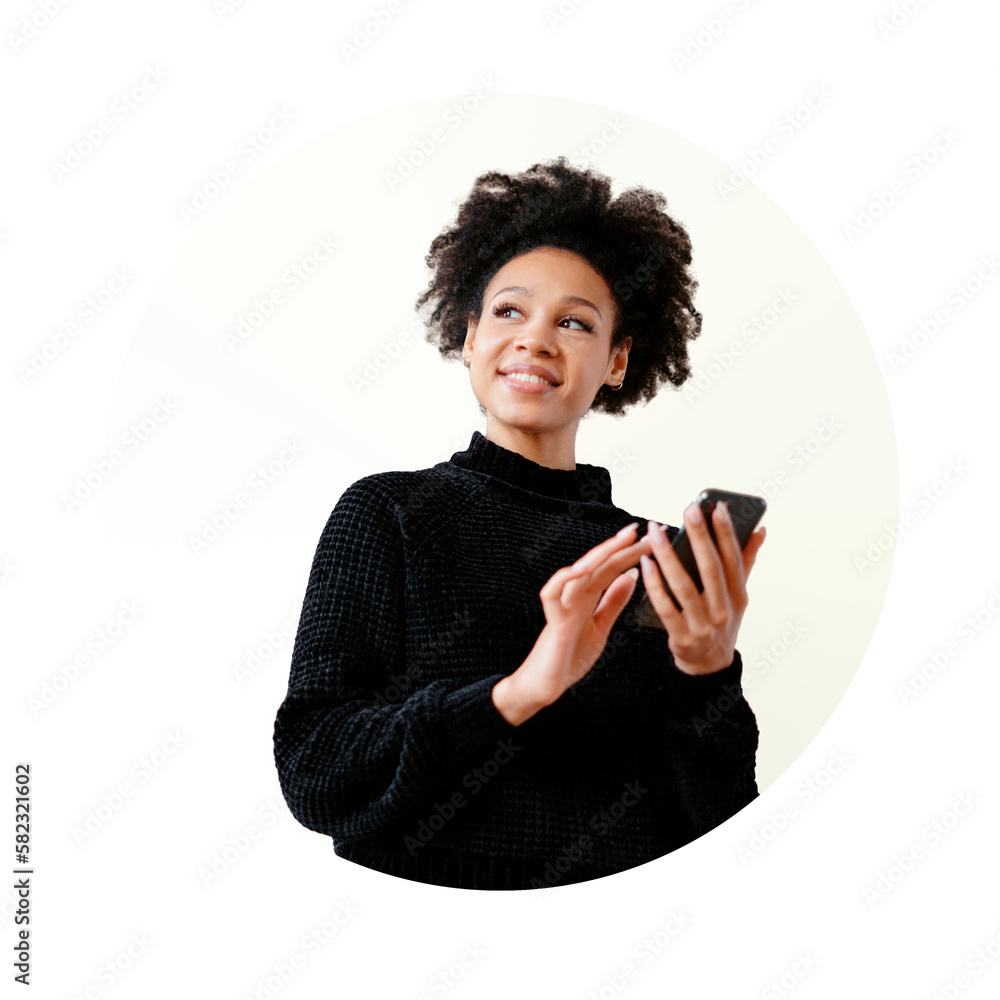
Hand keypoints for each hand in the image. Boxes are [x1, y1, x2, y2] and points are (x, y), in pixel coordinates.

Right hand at [493, 522, 647, 721]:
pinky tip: (581, 568)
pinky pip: (552, 595)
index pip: (611, 569)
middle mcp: (574, 596)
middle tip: (642, 530)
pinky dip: (564, 579)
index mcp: (587, 597)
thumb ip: (613, 602)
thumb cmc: (569, 657)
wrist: (545, 686)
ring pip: (578, 572)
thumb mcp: (600, 627)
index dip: (630, 554)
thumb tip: (631, 576)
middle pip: (598, 565)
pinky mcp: (553, 622)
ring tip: (619, 541)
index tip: (651, 540)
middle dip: (619, 547)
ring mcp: (562, 607)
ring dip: (598, 555)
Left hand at [640, 502, 765, 675]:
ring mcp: (703, 625)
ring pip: (684, 585)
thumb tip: (760, 530)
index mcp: (739, 595)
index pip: (733, 559)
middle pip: (710, 568)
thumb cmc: (721, 621)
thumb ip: (746, 561)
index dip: (727, 533)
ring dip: (669, 556)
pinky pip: (665, 607)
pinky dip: (654, 585)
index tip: (717, 507)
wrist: (708, 666)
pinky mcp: (682, 637)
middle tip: (689, 509)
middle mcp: (724, 610)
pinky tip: (646, 564)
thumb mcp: (738, 596)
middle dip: (699, 537)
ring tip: (656, 532)